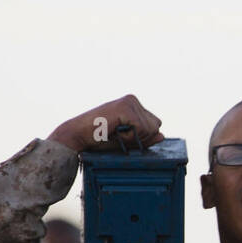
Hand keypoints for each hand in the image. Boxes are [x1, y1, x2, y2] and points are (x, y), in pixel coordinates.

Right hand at [49, 94, 163, 153]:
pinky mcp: (125, 107)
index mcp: (134, 105)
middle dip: (141, 138)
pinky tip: (114, 131)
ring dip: (133, 138)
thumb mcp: (127, 142)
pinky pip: (141, 129)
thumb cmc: (100, 140)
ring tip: (115, 132)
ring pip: (150, 129)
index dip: (143, 138)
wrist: (79, 137)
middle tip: (119, 135)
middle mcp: (133, 100)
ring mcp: (129, 102)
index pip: (155, 125)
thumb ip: (145, 138)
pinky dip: (129, 137)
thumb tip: (162, 135)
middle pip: (155, 126)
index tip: (123, 136)